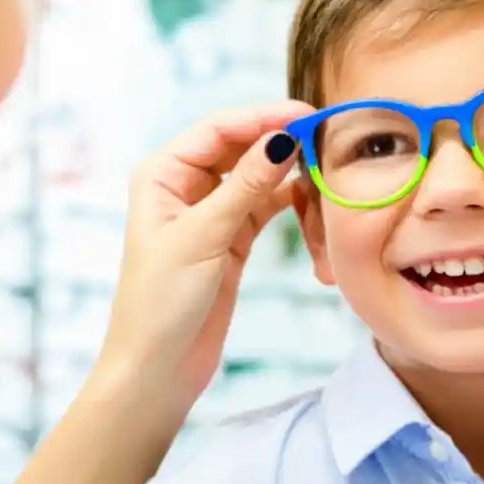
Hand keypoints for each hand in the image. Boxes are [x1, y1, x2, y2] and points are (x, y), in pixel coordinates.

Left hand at [92, 101, 313, 414]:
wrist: (158, 369)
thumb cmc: (161, 303)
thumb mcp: (204, 238)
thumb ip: (245, 187)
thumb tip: (283, 138)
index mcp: (162, 174)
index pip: (218, 129)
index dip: (262, 117)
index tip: (306, 114)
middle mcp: (185, 185)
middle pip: (240, 146)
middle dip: (279, 138)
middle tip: (326, 136)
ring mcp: (211, 212)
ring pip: (258, 174)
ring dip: (288, 170)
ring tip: (325, 165)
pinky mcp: (232, 239)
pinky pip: (266, 206)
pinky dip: (290, 201)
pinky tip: (314, 197)